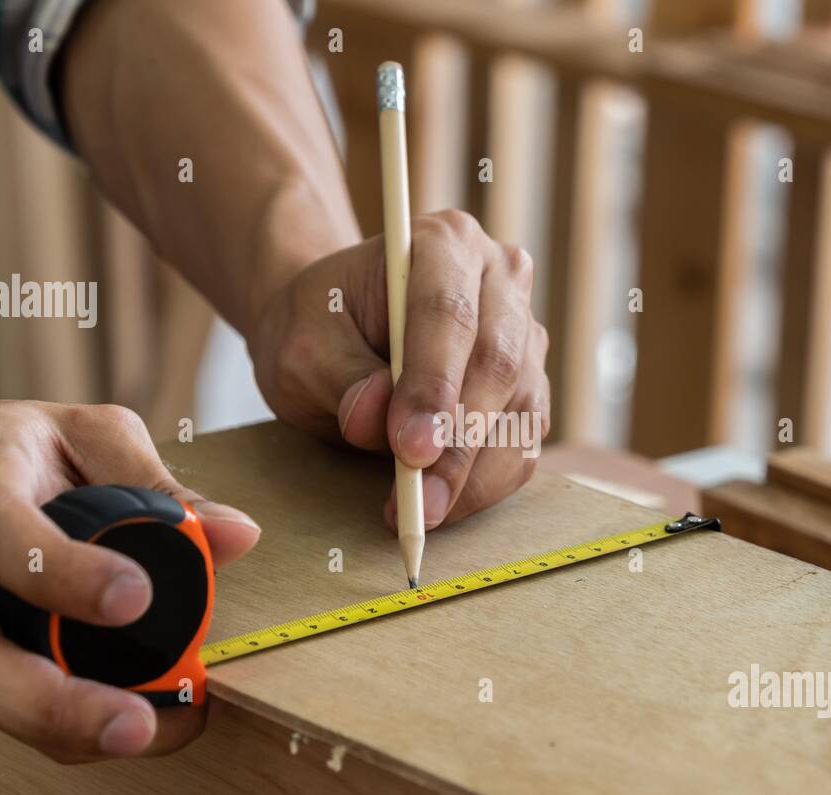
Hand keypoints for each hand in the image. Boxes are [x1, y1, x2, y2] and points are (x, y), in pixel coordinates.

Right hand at [0, 391, 259, 762]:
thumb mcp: (77, 432)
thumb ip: (156, 481)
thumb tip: (241, 534)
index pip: (0, 533)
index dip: (64, 573)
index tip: (136, 598)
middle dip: (54, 704)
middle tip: (137, 724)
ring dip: (63, 731)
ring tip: (147, 735)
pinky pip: (0, 708)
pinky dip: (63, 730)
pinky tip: (132, 728)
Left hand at [250, 210, 550, 530]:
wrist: (339, 326)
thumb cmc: (319, 326)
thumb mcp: (301, 345)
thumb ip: (337, 376)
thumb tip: (371, 418)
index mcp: (442, 244)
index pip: (449, 315)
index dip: (433, 386)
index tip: (411, 450)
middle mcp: (499, 279)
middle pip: (497, 365)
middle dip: (457, 444)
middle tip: (418, 503)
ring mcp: (524, 332)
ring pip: (520, 411)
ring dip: (474, 474)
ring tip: (421, 514)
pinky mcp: (530, 385)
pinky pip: (523, 442)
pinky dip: (487, 482)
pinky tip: (445, 503)